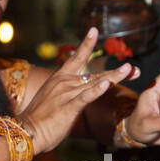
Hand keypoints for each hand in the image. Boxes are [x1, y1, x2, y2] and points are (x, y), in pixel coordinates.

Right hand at [20, 28, 135, 153]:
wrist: (26, 131)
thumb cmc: (39, 117)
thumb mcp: (53, 98)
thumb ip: (66, 92)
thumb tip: (77, 90)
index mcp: (60, 78)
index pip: (77, 57)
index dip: (86, 43)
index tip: (94, 30)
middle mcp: (65, 82)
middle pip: (96, 74)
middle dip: (116, 72)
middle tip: (133, 67)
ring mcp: (67, 94)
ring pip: (95, 83)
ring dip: (114, 77)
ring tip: (129, 69)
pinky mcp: (68, 107)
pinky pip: (85, 97)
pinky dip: (97, 91)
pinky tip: (107, 85)